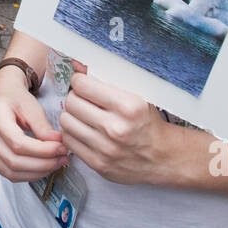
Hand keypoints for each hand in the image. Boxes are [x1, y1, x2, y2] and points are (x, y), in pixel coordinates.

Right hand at [0, 68, 67, 182]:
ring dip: (37, 172)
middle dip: (43, 164)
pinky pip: (8, 174)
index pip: (18, 143)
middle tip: (62, 158)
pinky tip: (42, 167)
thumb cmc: (17, 99)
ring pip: (11, 172)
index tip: (61, 148)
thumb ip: (44, 127)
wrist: (4, 97)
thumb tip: (57, 144)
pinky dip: (28, 175)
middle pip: (13, 160)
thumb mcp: (33, 107)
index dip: (42, 150)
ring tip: (55, 163)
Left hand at [60, 63, 173, 186]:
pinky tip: (83, 130)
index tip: (83, 83)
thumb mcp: (136, 94)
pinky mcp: (98, 164)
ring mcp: (106, 148)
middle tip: (83, 99)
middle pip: (72, 102)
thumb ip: (106, 78)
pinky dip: (72, 133)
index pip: (83, 85)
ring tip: (82, 115)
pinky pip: (68, 141)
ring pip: (66, 121)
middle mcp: (116, 128)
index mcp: (129, 106)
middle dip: (75, 97)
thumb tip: (77, 63)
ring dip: (71, 115)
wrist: (162, 157)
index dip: (79, 81)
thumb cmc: (147, 122)